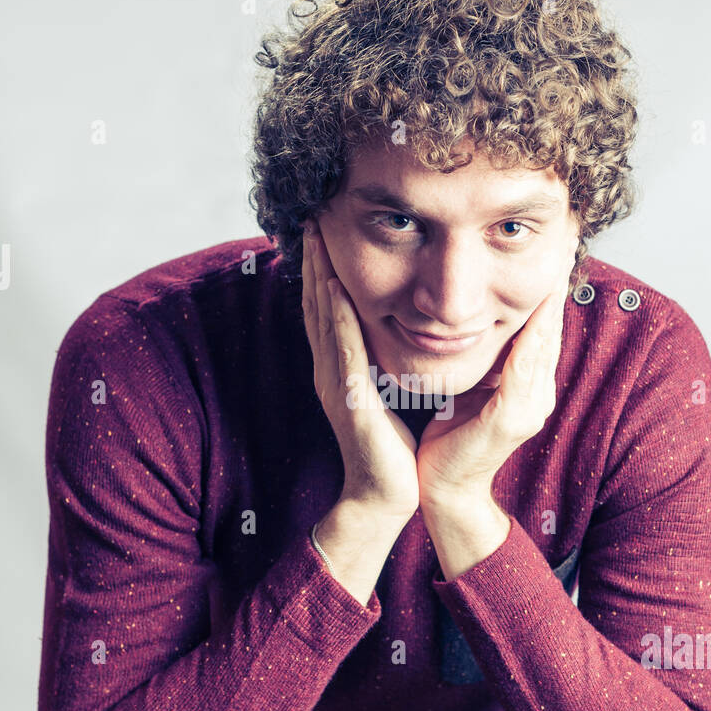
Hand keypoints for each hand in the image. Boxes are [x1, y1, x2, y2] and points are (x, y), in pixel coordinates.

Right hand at [301, 221, 419, 519]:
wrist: (387, 496)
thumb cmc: (393, 448)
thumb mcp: (386, 393)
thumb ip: (381, 363)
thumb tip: (397, 331)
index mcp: (339, 366)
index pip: (328, 306)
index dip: (323, 266)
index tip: (325, 227)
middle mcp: (331, 368)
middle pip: (317, 302)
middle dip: (315, 258)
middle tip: (313, 214)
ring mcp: (335, 382)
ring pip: (324, 317)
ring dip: (319, 275)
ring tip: (317, 236)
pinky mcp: (349, 398)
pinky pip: (342, 348)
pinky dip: (338, 316)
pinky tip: (336, 288)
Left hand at [416, 240, 577, 507]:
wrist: (441, 489)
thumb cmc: (449, 438)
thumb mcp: (472, 388)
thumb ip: (488, 360)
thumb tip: (486, 322)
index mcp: (528, 384)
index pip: (544, 325)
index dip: (552, 286)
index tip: (558, 244)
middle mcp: (538, 393)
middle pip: (553, 326)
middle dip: (561, 281)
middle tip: (569, 236)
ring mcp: (530, 407)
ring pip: (544, 341)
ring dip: (551, 300)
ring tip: (559, 260)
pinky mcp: (513, 418)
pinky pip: (524, 367)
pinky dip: (530, 333)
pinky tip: (534, 307)